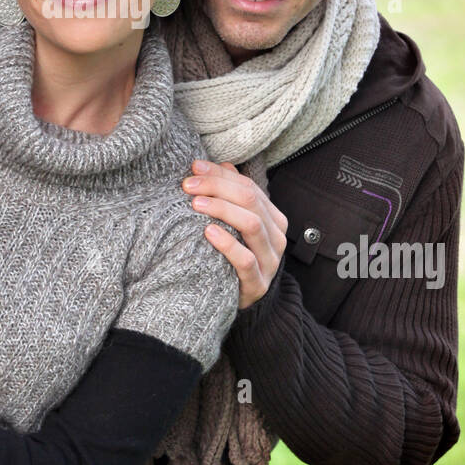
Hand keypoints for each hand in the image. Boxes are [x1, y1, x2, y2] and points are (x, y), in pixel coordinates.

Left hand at [183, 160, 287, 308]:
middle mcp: (276, 236)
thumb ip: (231, 195)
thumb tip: (223, 164)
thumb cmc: (233, 256)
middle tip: (189, 185)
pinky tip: (208, 232)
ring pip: (251, 225)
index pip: (249, 187)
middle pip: (250, 201)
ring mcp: (269, 261)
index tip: (194, 168)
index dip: (221, 175)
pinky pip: (246, 260)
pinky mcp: (258, 283)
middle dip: (217, 188)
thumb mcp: (234, 225)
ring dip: (222, 210)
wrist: (239, 299)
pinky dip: (227, 243)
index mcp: (272, 218)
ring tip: (195, 204)